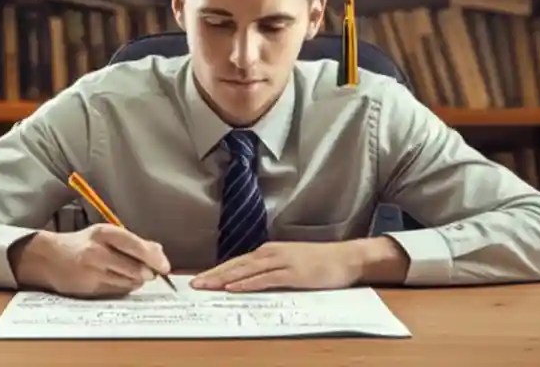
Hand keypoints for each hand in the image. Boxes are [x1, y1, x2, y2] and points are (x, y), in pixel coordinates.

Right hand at [10, 224, 171, 297]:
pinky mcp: (89, 287)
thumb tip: (159, 252)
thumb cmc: (82, 244)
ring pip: (128, 281)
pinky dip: (124, 287)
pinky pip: (117, 291)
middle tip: (152, 274)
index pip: (134, 245)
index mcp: (103, 233)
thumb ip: (133, 242)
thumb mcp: (105, 235)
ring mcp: (92, 271)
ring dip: (136, 280)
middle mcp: (97, 251)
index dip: (153, 257)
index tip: (165, 266)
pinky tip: (120, 281)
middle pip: (134, 267)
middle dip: (148, 272)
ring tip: (133, 275)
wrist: (50, 258)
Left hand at [190, 241, 364, 292]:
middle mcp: (271, 253)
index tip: (200, 279)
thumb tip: (252, 279)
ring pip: (246, 270)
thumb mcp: (291, 263)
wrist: (346, 258)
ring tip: (207, 286)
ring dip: (225, 278)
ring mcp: (281, 261)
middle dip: (214, 274)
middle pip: (236, 264)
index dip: (217, 270)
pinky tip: (234, 287)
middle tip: (194, 284)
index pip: (237, 262)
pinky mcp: (292, 273)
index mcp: (269, 252)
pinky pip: (264, 278)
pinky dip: (247, 282)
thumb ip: (272, 269)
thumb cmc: (321, 262)